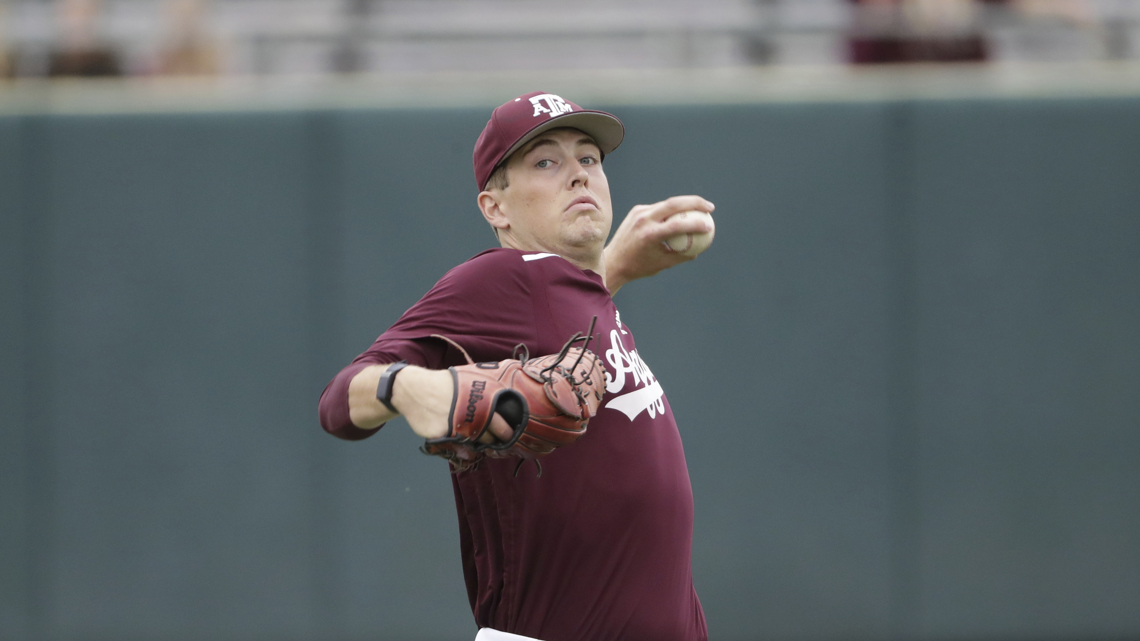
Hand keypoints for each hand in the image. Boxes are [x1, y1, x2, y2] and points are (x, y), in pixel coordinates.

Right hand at [392, 366, 514, 443]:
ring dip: (479, 443)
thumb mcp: (472, 375)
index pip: (501, 423)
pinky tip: (457, 434)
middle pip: (490, 437)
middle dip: (496, 441)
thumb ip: (492, 380)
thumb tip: (517, 369)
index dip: (507, 432)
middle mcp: (470, 414)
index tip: (510, 435)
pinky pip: (455, 445)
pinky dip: (458, 442)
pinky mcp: (441, 436)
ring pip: (474, 443)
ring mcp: (455, 427)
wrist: (414, 389)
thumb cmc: (447, 383)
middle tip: (498, 441)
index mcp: (481, 400)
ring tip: (478, 436)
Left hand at [603, 195, 714, 293]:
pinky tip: (683, 213)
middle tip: (710, 207)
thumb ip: (682, 255)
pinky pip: (658, 208)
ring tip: (700, 208)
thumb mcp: (663, 264)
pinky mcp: (636, 210)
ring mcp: (639, 213)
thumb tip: (701, 248)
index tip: (709, 225)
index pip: (678, 225)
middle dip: (695, 202)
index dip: (696, 223)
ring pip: (667, 203)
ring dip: (685, 204)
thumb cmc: (640, 266)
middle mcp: (644, 220)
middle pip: (674, 203)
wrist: (613, 260)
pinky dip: (671, 210)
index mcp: (650, 235)